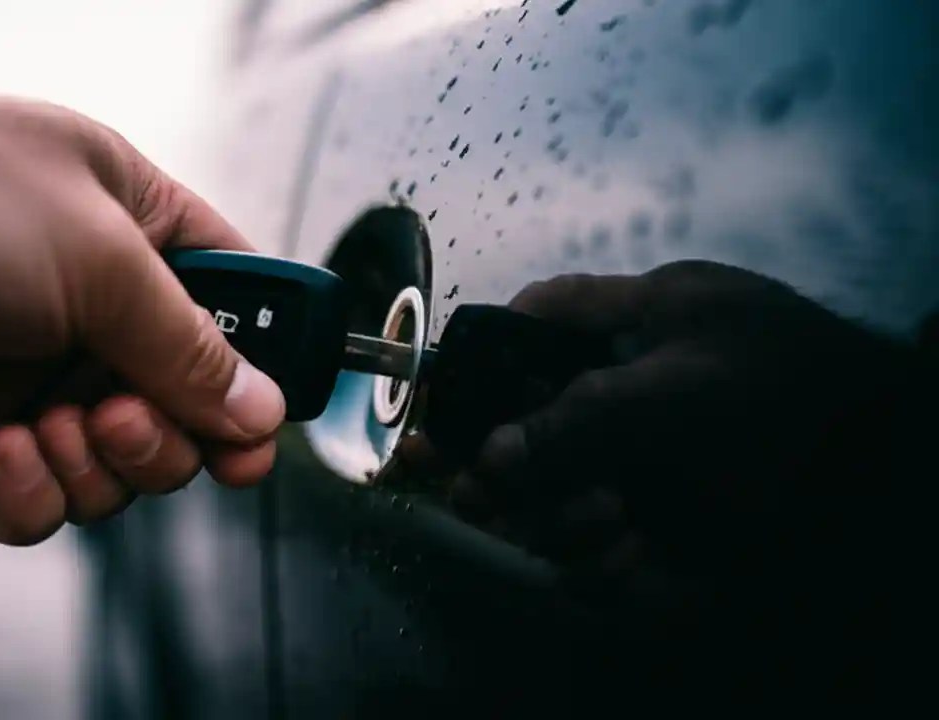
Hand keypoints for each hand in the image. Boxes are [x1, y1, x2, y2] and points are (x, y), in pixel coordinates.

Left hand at [0, 84, 284, 544]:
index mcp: (135, 236)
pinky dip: (31, 496)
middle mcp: (88, 311)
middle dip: (164, 438)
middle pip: (181, 414)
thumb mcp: (95, 258)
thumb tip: (261, 411)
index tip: (259, 432)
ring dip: (96, 468)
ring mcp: (25, 375)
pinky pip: (33, 505)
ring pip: (113, 470)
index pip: (232, 312)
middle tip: (121, 414)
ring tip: (45, 426)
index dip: (257, 378)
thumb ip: (187, 344)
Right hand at [442, 260, 912, 610]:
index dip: (488, 348)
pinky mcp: (676, 524)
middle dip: (509, 459)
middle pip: (540, 415)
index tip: (443, 398)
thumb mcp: (682, 392)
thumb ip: (576, 419)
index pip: (550, 313)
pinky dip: (603, 563)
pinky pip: (604, 547)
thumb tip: (490, 460)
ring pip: (564, 489)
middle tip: (470, 490)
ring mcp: (661, 458)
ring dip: (560, 516)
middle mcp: (649, 384)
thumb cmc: (796, 409)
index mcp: (657, 319)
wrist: (899, 495)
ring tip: (606, 524)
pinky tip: (629, 562)